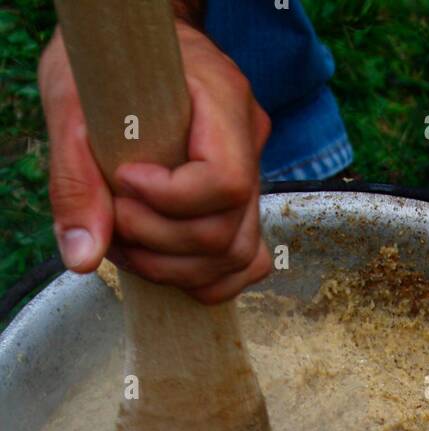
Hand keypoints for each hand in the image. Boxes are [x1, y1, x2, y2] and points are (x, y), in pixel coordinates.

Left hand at [39, 21, 272, 303]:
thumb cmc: (106, 65)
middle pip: (226, 233)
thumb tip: (83, 255)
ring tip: (126, 242)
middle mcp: (249, 143)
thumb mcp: (73, 103)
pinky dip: (202, 278)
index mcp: (223, 100)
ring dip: (173, 268)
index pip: (224, 181)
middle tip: (113, 218)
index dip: (170, 200)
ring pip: (236, 257)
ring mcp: (252, 178)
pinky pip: (243, 264)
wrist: (130, 51)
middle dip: (158, 242)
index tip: (123, 180)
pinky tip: (162, 260)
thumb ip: (76, 178)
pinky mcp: (241, 206)